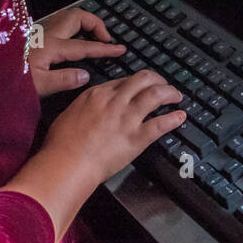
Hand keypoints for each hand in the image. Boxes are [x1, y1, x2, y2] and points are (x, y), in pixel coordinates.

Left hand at [28, 6, 124, 96]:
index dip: (105, 48)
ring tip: (93, 36)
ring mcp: (39, 32)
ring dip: (83, 23)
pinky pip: (59, 24)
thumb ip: (65, 79)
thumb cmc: (10, 81)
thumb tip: (86, 74)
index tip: (122, 50)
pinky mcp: (33, 35)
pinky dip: (72, 27)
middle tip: (105, 39)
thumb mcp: (39, 86)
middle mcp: (47, 33)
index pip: (86, 45)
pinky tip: (72, 40)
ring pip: (67, 17)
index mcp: (53, 46)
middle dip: (95, 23)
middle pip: (77, 16)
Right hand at [42, 69, 184, 184]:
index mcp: (98, 94)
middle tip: (164, 84)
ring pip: (156, 95)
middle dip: (157, 80)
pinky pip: (161, 124)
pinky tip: (180, 116)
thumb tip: (88, 110)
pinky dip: (173, 118)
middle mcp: (115, 101)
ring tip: (176, 95)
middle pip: (144, 80)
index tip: (142, 86)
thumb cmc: (62, 144)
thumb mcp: (69, 114)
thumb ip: (84, 107)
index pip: (124, 81)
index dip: (136, 82)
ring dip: (170, 93)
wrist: (67, 163)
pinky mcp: (137, 137)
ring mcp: (127, 118)